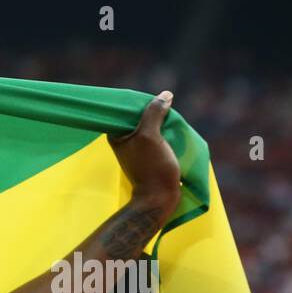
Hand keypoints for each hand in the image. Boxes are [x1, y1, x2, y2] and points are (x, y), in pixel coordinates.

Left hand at [108, 89, 181, 209]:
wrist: (158, 197)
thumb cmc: (152, 167)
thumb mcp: (150, 136)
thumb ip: (153, 114)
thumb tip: (165, 95)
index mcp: (116, 135)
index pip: (126, 109)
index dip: (142, 102)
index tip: (158, 99)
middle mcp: (123, 140)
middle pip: (140, 116)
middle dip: (155, 111)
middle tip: (168, 109)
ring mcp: (137, 147)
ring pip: (151, 125)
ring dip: (162, 121)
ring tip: (173, 120)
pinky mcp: (149, 154)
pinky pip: (158, 135)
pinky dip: (166, 131)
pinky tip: (175, 131)